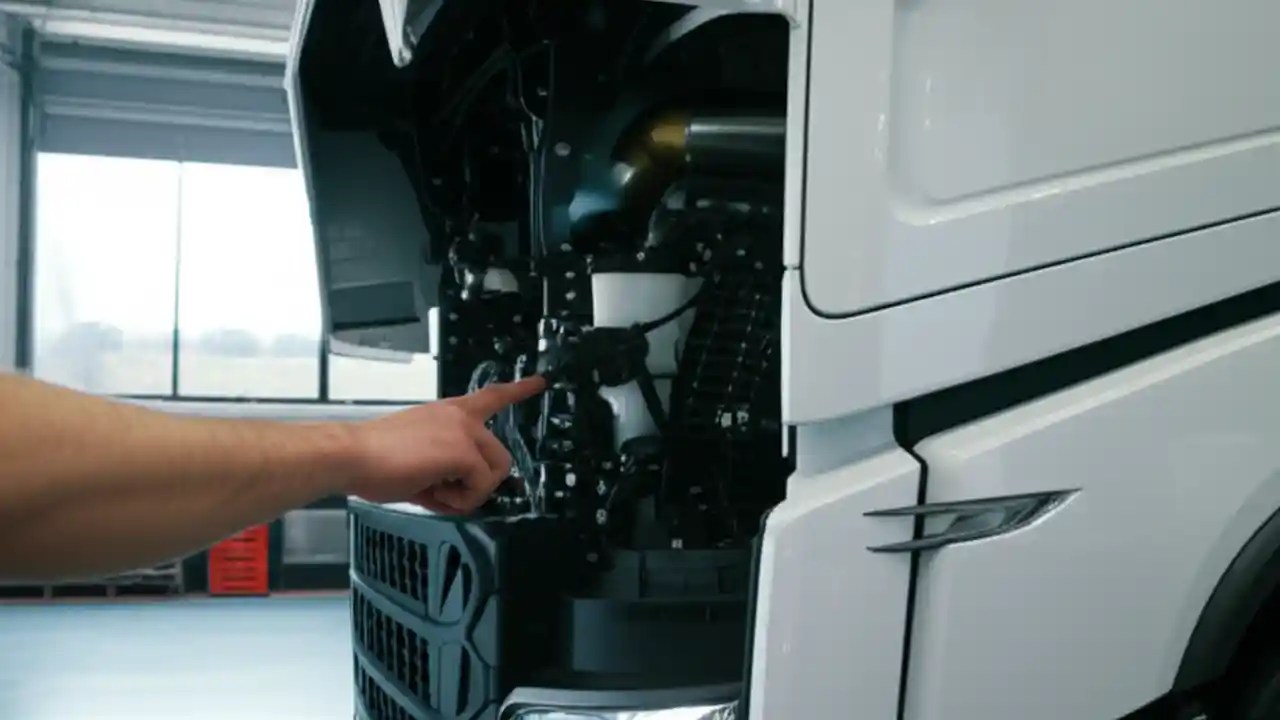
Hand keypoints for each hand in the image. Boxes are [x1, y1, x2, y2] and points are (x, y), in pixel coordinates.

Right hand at [344, 376, 545, 514]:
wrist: (351, 455)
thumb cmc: (374, 461)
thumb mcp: (420, 462)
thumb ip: (446, 470)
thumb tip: (460, 494)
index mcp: (449, 412)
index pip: (491, 396)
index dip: (517, 390)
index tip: (540, 381)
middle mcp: (462, 417)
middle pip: (500, 457)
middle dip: (478, 484)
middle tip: (443, 492)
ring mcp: (465, 431)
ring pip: (494, 473)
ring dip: (470, 493)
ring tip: (436, 492)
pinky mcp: (464, 451)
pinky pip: (481, 486)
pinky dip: (462, 501)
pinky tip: (434, 494)